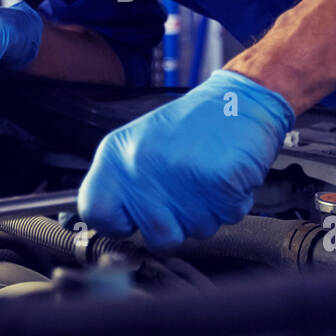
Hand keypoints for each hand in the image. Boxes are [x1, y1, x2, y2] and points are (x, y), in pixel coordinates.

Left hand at [79, 69, 294, 248]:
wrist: (240, 98)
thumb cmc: (192, 124)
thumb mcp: (139, 143)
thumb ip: (122, 184)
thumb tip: (109, 224)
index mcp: (116, 154)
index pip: (95, 212)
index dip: (118, 223)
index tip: (133, 218)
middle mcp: (142, 165)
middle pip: (156, 236)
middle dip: (178, 223)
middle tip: (186, 191)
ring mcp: (180, 174)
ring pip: (197, 231)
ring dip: (208, 211)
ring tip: (207, 175)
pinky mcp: (218, 181)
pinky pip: (228, 217)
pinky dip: (234, 202)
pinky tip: (225, 174)